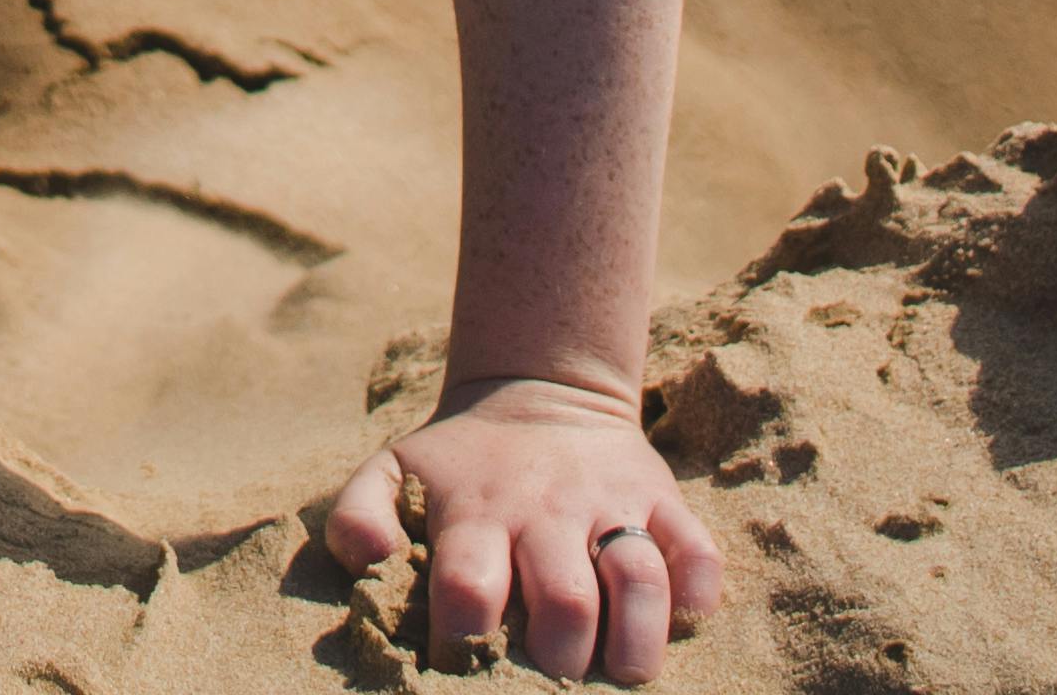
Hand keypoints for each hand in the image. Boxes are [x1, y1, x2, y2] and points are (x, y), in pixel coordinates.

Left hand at [323, 373, 720, 682]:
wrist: (541, 390)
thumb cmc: (461, 460)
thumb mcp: (393, 471)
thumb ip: (358, 518)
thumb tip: (370, 564)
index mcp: (476, 511)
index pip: (468, 589)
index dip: (464, 642)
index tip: (461, 664)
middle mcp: (546, 509)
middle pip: (563, 600)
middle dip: (559, 658)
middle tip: (552, 678)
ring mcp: (611, 503)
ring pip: (637, 580)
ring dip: (634, 641)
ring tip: (621, 673)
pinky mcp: (663, 499)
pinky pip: (698, 555)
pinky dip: (696, 597)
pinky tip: (676, 622)